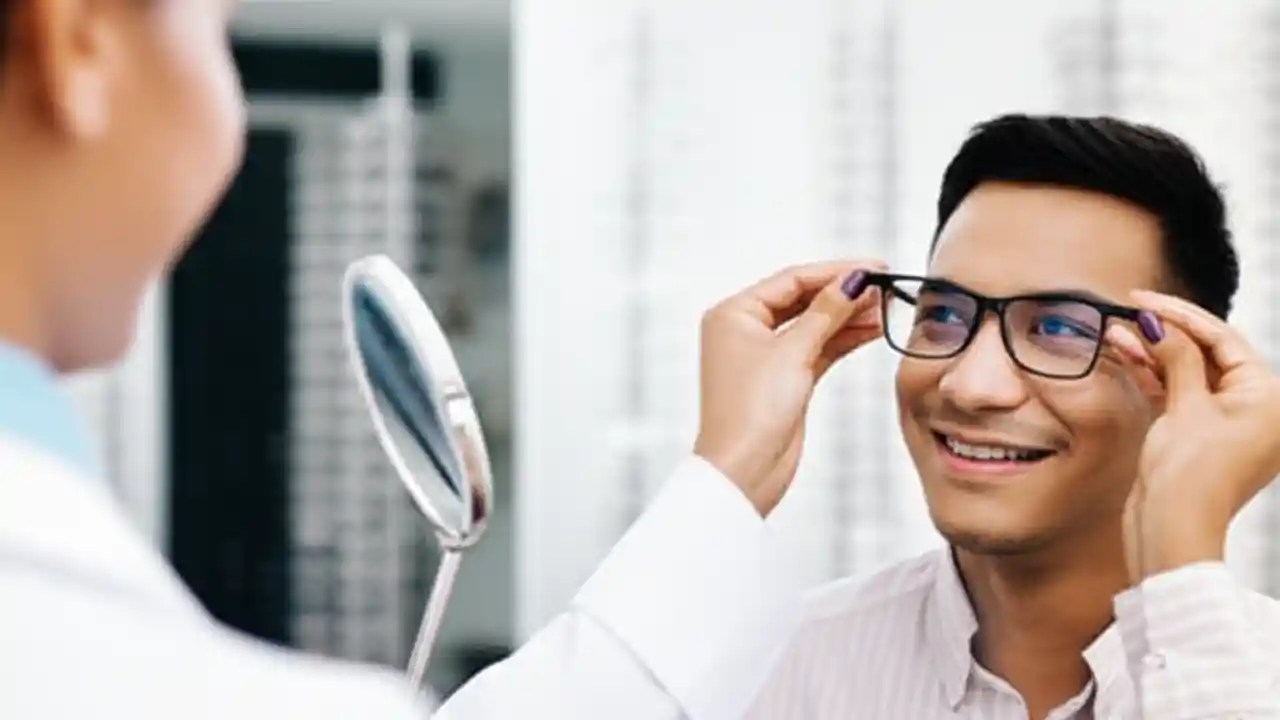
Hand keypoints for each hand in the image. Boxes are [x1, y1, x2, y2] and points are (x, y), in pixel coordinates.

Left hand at [693, 260, 885, 515]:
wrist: (744, 471)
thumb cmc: (751, 412)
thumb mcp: (792, 353)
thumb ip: (826, 312)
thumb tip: (853, 280)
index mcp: (734, 314)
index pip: (791, 280)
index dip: (834, 272)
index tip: (872, 267)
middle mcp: (746, 330)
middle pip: (804, 300)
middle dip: (844, 294)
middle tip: (885, 286)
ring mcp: (766, 356)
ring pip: (815, 325)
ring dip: (849, 316)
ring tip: (886, 307)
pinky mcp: (785, 379)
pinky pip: (819, 348)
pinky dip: (844, 339)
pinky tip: (872, 329)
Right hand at [1108, 290, 1279, 581]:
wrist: (1172, 533)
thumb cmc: (1189, 477)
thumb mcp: (1186, 407)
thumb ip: (1175, 357)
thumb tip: (1158, 321)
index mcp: (1270, 397)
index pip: (1222, 338)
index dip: (1179, 314)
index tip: (1142, 298)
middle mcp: (1258, 409)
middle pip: (1206, 353)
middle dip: (1163, 333)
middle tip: (1125, 313)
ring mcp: (1230, 424)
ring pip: (1189, 373)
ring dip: (1153, 353)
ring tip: (1115, 334)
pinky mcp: (1203, 437)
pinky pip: (1181, 395)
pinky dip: (1155, 377)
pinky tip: (1125, 356)